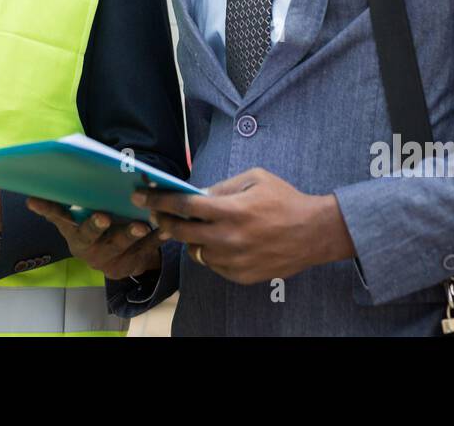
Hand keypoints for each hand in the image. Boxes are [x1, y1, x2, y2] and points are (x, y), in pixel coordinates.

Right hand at [26, 199, 162, 279]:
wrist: (117, 259)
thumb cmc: (97, 227)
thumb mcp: (81, 217)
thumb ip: (70, 203)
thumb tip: (43, 187)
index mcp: (72, 232)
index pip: (57, 218)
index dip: (47, 209)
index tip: (36, 199)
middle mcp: (87, 249)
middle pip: (89, 237)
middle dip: (95, 227)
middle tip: (103, 216)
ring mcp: (108, 260)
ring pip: (120, 246)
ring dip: (131, 234)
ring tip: (142, 225)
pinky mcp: (130, 265)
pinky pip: (144, 252)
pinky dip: (156, 241)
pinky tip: (165, 230)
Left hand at [131, 168, 353, 284]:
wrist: (313, 233)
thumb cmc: (284, 199)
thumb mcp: (255, 178)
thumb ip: (222, 186)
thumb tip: (195, 193)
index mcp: (231, 210)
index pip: (183, 205)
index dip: (158, 199)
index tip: (140, 196)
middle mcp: (228, 237)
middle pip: (181, 232)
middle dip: (164, 220)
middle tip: (157, 213)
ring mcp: (233, 260)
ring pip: (195, 251)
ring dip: (191, 238)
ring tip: (198, 227)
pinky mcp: (240, 276)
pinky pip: (213, 264)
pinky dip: (211, 252)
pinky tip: (221, 241)